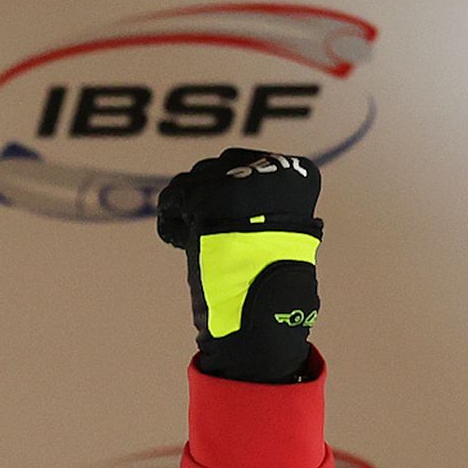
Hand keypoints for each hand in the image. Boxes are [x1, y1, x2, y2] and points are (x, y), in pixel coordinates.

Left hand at [155, 148, 322, 383]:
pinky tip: (188, 246)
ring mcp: (237, 182)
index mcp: (297, 172)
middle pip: (211, 168)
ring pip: (187, 183)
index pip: (240, 162)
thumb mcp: (276, 221)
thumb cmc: (268, 273)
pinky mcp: (207, 199)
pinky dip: (172, 226)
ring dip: (187, 214)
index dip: (226, 195)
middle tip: (216, 238)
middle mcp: (270, 169)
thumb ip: (258, 191)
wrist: (262, 305)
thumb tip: (226, 165)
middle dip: (203, 201)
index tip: (233, 225)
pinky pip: (171, 202)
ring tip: (206, 244)